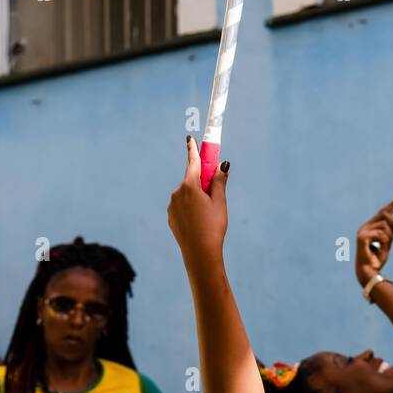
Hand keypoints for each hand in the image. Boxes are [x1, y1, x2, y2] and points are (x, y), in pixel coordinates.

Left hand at [167, 137, 228, 263]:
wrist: (200, 253)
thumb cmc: (213, 227)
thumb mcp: (220, 202)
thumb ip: (218, 181)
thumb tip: (222, 165)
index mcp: (190, 186)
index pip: (192, 162)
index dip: (193, 149)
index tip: (190, 139)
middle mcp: (177, 192)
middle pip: (191, 180)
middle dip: (201, 183)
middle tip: (213, 196)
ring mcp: (172, 205)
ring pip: (186, 195)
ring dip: (196, 198)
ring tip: (206, 216)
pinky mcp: (171, 217)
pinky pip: (182, 207)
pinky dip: (190, 209)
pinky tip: (198, 223)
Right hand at [355, 199, 392, 287]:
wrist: (369, 272)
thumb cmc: (377, 260)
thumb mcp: (387, 242)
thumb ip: (390, 231)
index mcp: (369, 227)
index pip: (381, 212)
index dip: (391, 204)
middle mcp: (365, 227)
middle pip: (384, 214)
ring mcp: (362, 231)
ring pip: (384, 225)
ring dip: (389, 237)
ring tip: (384, 247)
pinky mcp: (362, 237)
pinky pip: (381, 234)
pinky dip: (384, 242)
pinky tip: (379, 250)